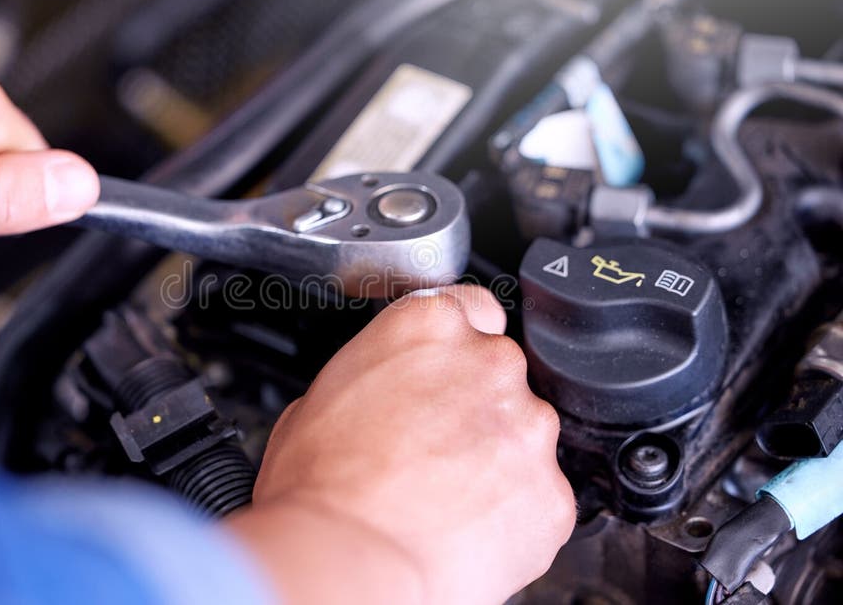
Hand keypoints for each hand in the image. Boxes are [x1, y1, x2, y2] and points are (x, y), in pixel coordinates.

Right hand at [227, 286, 575, 604]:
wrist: (349, 563)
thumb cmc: (321, 489)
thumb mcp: (319, 400)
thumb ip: (373, 376)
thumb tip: (381, 393)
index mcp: (428, 326)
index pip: (474, 307)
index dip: (460, 343)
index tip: (451, 369)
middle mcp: (489, 363)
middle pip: (499, 371)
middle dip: (475, 404)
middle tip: (433, 446)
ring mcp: (528, 427)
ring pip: (524, 433)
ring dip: (497, 457)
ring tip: (447, 495)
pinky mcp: (552, 491)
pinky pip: (540, 494)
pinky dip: (515, 510)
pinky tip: (468, 527)